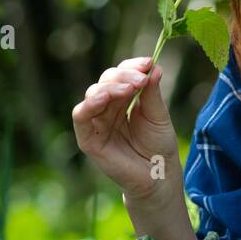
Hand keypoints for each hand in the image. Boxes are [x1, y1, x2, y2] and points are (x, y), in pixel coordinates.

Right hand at [71, 57, 181, 201]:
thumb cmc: (159, 146)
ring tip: (129, 88)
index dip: (132, 65)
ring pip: (93, 93)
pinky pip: (81, 117)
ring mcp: (96, 122)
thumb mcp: (159, 115)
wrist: (158, 176)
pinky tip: (105, 97)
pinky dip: (90, 104)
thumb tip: (153, 66)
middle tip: (142, 79)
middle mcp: (107, 108)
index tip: (149, 63)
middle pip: (107, 80)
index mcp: (124, 99)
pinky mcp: (88, 139)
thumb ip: (152, 93)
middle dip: (124, 75)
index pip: (122, 74)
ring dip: (110, 86)